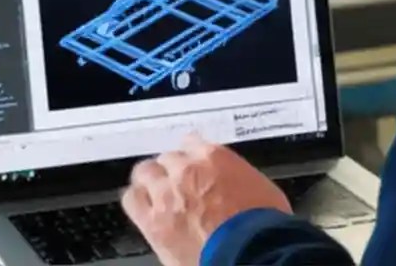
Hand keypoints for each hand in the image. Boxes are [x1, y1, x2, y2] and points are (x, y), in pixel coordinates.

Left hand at [121, 133, 291, 265]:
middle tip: (176, 182)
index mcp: (214, 158)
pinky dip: (137, 199)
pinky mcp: (153, 221)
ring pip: (145, 173)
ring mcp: (166, 195)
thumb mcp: (260, 189)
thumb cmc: (262, 227)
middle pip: (167, 158)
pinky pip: (132, 199)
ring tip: (154, 191)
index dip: (191, 155)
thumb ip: (237, 178)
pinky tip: (142, 205)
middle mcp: (186, 171)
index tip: (192, 162)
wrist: (251, 253)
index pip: (191, 143)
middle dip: (172, 169)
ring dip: (151, 181)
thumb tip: (235, 184)